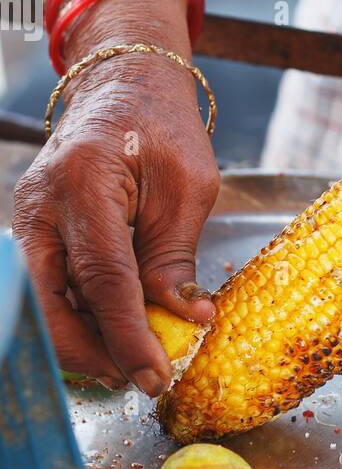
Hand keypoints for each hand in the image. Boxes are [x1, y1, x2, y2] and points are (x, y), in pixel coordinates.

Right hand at [12, 52, 218, 392]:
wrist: (122, 90)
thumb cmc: (160, 128)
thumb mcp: (189, 186)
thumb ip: (177, 256)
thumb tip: (186, 319)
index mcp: (83, 183)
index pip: (102, 278)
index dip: (128, 335)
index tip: (156, 374)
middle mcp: (40, 206)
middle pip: (51, 305)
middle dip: (94, 354)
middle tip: (141, 378)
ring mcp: (26, 222)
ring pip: (43, 307)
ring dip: (87, 344)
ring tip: (134, 362)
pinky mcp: (32, 237)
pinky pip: (48, 292)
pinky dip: (80, 321)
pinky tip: (115, 336)